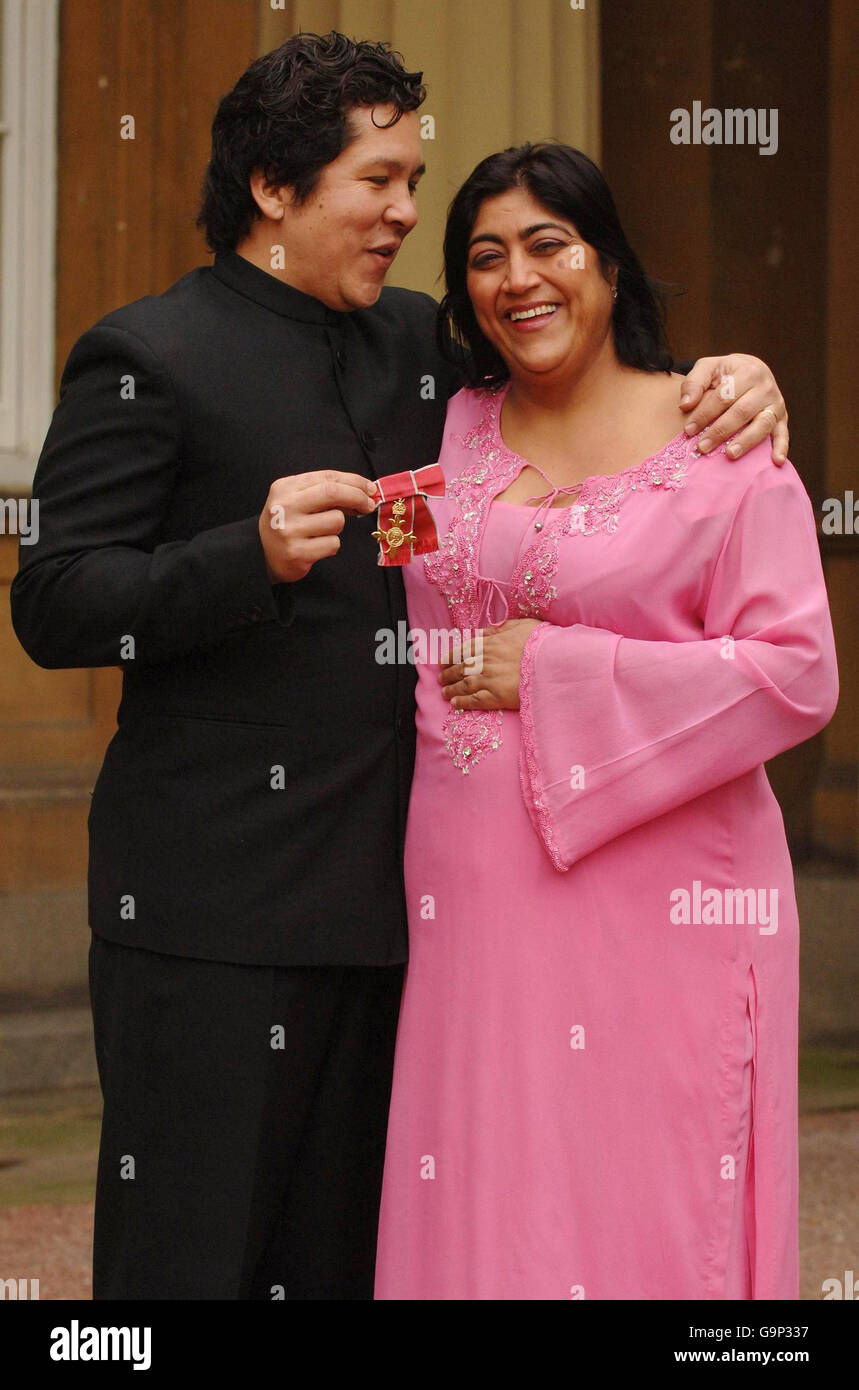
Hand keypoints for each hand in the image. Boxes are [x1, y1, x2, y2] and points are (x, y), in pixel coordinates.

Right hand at [259, 470, 377, 582]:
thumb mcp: (297, 500)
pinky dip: (331, 545)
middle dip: (357, 497)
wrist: (261, 554)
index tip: (369, 488)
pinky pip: (332, 544)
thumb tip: (363, 493)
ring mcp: (290, 530)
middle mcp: (285, 506)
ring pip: (336, 521)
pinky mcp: (297, 552)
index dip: (354, 481)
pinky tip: (316, 546)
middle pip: (332, 493)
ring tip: (322, 532)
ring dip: (337, 527)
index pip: (327, 477)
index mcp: (285, 487)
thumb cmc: (287, 523)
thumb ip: (324, 493)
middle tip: (369, 504)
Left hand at [439, 619, 541, 709]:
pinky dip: (462, 702)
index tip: (443, 661)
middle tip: (441, 678)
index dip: (451, 656)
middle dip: (448, 673)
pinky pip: (474, 700)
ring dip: (451, 688)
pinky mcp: (495, 697)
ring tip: (444, 692)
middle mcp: (484, 661)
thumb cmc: (541, 642)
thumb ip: (500, 627)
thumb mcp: (521, 625)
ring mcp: (488, 679)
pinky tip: (455, 704)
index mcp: (489, 643)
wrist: (553, 662)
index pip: (463, 650)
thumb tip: (484, 630)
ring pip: (463, 684)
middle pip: (460, 668)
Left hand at [678, 355, 788, 464]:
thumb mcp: (708, 368)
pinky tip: (776, 461)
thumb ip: (694, 382)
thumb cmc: (726, 373)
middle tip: (702, 447)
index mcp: (747, 371)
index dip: (705, 414)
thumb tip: (685, 405)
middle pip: (742, 411)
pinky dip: (781, 447)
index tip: (689, 430)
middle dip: (720, 431)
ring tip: (729, 454)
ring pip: (762, 424)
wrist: (751, 370)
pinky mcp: (782, 418)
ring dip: (746, 441)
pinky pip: (783, 434)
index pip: (724, 396)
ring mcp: (776, 404)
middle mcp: (765, 387)